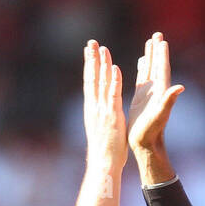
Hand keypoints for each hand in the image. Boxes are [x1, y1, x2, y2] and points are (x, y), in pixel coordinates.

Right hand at [83, 39, 126, 172]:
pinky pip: (114, 94)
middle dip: (92, 59)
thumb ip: (99, 116)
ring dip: (102, 64)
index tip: (89, 52)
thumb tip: (98, 109)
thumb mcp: (98, 128)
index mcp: (91, 109)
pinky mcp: (112, 115)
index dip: (89, 66)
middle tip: (91, 42)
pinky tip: (116, 67)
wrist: (103, 163)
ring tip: (103, 48)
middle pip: (92, 78)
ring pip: (101, 83)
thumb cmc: (103, 150)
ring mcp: (102, 110)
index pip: (89, 83)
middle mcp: (94, 107)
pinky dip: (114, 80)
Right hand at [128, 32, 183, 157]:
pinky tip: (141, 61)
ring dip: (150, 56)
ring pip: (149, 69)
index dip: (162, 54)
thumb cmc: (152, 131)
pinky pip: (142, 78)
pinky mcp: (140, 99)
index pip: (162, 68)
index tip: (161, 40)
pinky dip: (142, 68)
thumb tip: (180, 87)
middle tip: (157, 34)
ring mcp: (148, 94)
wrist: (145, 144)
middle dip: (157, 50)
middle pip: (157, 65)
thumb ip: (169, 100)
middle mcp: (156, 91)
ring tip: (150, 42)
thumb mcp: (160, 114)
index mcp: (161, 91)